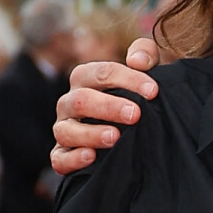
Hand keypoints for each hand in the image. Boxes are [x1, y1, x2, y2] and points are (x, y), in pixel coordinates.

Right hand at [51, 40, 160, 174]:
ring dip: (90, 133)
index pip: (101, 73)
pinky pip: (59, 159)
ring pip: (66, 130)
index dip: (128, 79)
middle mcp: (70, 103)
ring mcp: (65, 130)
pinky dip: (72, 159)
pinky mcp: (63, 156)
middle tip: (135, 114)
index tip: (153, 91)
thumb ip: (146, 54)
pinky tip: (91, 157)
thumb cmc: (139, 98)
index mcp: (86, 80)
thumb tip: (138, 60)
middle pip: (81, 100)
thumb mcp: (146, 73)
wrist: (138, 134)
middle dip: (108, 106)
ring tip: (115, 136)